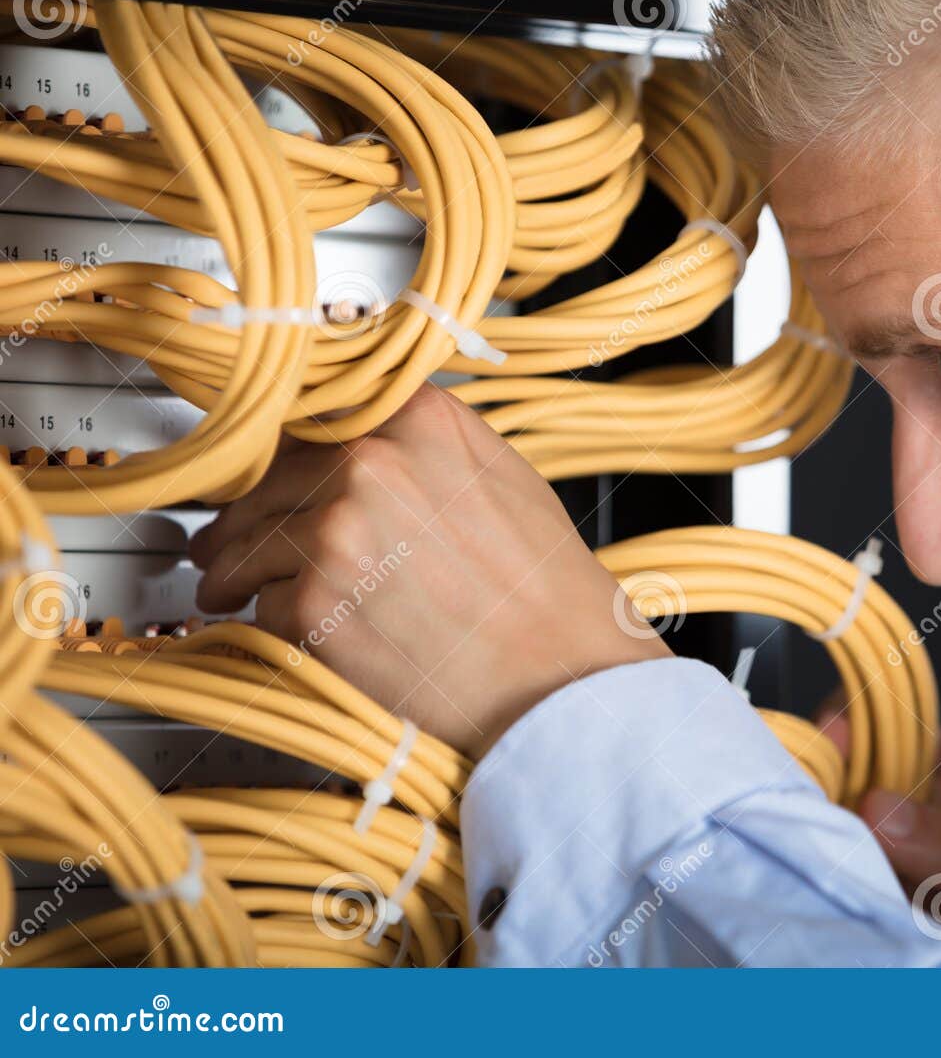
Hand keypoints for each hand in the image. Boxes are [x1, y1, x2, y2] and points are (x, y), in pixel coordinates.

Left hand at [189, 384, 669, 757]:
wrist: (561, 676)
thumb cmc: (545, 590)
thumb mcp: (504, 478)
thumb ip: (425, 445)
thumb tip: (358, 441)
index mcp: (417, 420)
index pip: (307, 417)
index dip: (278, 452)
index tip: (262, 472)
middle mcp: (369, 462)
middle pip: (265, 480)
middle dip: (244, 516)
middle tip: (226, 540)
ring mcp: (336, 530)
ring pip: (245, 542)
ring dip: (233, 569)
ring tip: (228, 588)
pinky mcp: (314, 603)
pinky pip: (259, 605)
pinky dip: (267, 623)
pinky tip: (289, 632)